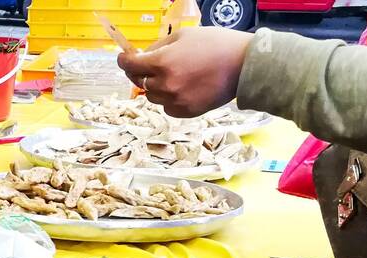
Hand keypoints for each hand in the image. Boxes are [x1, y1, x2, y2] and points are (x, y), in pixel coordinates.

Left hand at [117, 27, 252, 117]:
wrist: (243, 65)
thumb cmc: (216, 44)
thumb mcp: (184, 35)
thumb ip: (158, 47)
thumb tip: (142, 56)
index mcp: (162, 63)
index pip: (131, 65)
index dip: (124, 61)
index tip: (123, 58)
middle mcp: (165, 85)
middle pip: (139, 82)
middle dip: (141, 73)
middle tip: (148, 66)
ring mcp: (174, 101)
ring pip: (152, 97)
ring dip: (156, 86)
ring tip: (174, 75)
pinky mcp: (184, 112)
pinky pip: (167, 107)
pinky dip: (169, 98)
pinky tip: (183, 87)